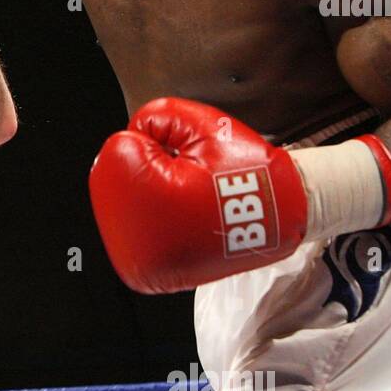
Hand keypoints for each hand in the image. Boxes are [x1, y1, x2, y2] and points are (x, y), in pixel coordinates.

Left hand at [89, 97, 308, 293]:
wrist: (279, 217)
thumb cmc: (246, 172)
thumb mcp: (204, 124)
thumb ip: (156, 117)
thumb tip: (130, 135)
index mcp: (146, 203)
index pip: (119, 149)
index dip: (156, 143)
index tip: (186, 156)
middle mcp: (135, 245)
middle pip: (111, 178)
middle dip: (145, 168)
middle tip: (189, 178)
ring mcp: (138, 264)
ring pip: (117, 202)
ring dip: (145, 192)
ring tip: (186, 199)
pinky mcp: (142, 273)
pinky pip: (127, 227)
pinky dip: (147, 215)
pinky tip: (177, 215)